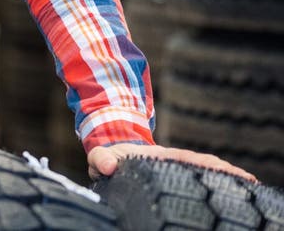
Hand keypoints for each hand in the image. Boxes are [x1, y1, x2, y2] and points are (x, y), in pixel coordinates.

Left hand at [87, 142, 255, 181]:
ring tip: (246, 185)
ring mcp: (174, 169)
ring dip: (223, 177)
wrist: (110, 158)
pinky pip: (196, 180)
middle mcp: (170, 161)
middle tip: (247, 180)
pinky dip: (213, 181)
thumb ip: (101, 160)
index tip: (225, 168)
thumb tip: (109, 167)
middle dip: (223, 170)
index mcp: (157, 157)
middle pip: (202, 165)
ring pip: (203, 172)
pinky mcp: (173, 178)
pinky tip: (228, 191)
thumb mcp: (101, 156)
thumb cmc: (108, 158)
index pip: (185, 158)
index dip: (205, 163)